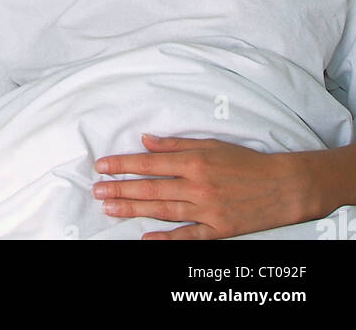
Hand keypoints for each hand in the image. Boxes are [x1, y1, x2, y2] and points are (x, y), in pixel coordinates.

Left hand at [92, 134, 309, 239]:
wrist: (282, 185)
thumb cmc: (246, 162)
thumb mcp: (211, 144)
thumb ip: (176, 145)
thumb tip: (146, 141)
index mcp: (195, 161)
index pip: (150, 163)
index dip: (123, 165)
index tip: (102, 166)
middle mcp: (198, 185)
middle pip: (151, 188)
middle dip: (120, 189)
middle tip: (96, 191)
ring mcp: (207, 210)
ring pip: (163, 211)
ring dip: (134, 209)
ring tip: (109, 208)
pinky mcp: (218, 230)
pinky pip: (188, 236)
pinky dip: (166, 238)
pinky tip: (146, 238)